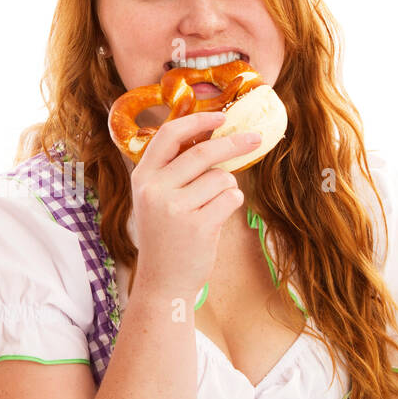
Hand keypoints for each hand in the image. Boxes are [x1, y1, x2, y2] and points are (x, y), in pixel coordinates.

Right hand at [129, 113, 259, 299]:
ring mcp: (175, 208)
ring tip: (212, 206)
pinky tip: (216, 218)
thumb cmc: (166, 236)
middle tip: (254, 138)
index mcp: (142, 178)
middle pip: (202, 152)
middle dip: (233, 143)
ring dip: (227, 187)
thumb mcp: (156, 199)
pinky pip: (231, 197)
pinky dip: (232, 203)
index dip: (197, 122)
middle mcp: (154, 190)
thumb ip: (174, 170)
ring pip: (221, 177)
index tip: (221, 117)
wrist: (162, 281)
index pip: (168, 135)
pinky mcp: (198, 226)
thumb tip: (213, 135)